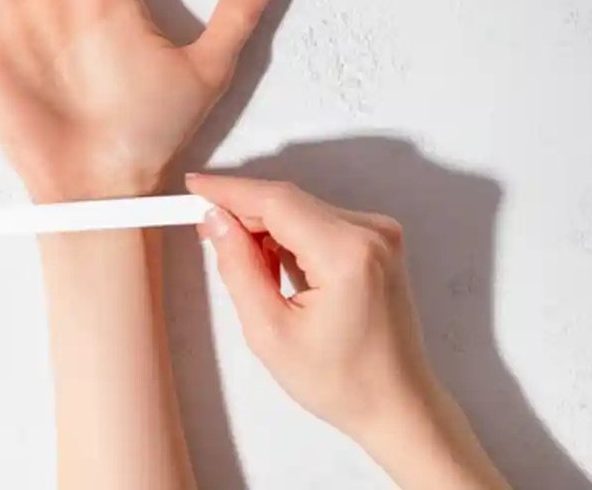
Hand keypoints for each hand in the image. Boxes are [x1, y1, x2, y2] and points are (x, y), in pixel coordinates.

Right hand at [186, 174, 507, 489]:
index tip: (194, 188)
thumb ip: (239, 269)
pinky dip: (291, 237)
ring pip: (301, 210)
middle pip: (288, 201)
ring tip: (256, 277)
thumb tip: (216, 221)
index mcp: (346, 255)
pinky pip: (319, 221)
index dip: (229, 190)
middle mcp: (370, 234)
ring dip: (267, 229)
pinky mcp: (378, 242)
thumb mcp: (270, 333)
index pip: (276, 201)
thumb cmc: (340, 381)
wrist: (397, 404)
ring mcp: (379, 235)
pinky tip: (281, 271)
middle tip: (208, 235)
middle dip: (244, 213)